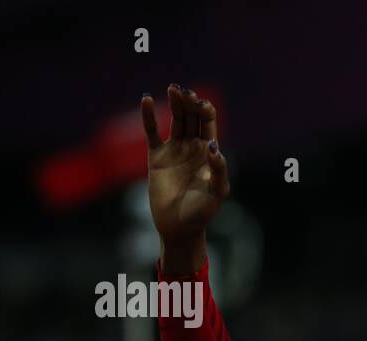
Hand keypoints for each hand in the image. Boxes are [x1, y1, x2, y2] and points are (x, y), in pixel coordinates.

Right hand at [141, 85, 228, 259]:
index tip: (200, 103)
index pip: (209, 123)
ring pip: (175, 119)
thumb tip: (214, 146)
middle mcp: (193, 147)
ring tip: (173, 88)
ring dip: (175, 104)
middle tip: (184, 91)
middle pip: (192, 117)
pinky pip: (152, 131)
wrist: (178, 227)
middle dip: (189, 102)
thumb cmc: (202, 212)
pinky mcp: (156, 156)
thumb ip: (219, 170)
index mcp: (210, 152)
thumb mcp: (217, 192)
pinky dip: (149, 116)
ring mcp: (174, 149)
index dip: (205, 110)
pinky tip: (147, 99)